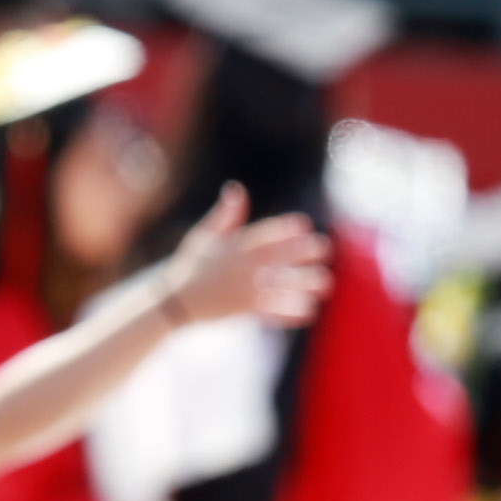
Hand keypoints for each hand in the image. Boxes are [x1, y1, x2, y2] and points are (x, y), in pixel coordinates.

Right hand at [160, 185, 332, 331]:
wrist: (175, 301)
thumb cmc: (192, 265)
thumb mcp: (205, 236)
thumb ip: (225, 215)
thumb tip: (236, 189)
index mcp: (232, 248)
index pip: (261, 236)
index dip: (282, 229)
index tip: (304, 224)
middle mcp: (239, 269)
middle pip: (274, 259)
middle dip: (299, 253)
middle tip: (325, 247)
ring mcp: (242, 291)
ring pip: (276, 286)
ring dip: (301, 284)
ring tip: (325, 281)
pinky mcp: (243, 311)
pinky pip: (269, 312)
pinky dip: (288, 312)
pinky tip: (310, 309)